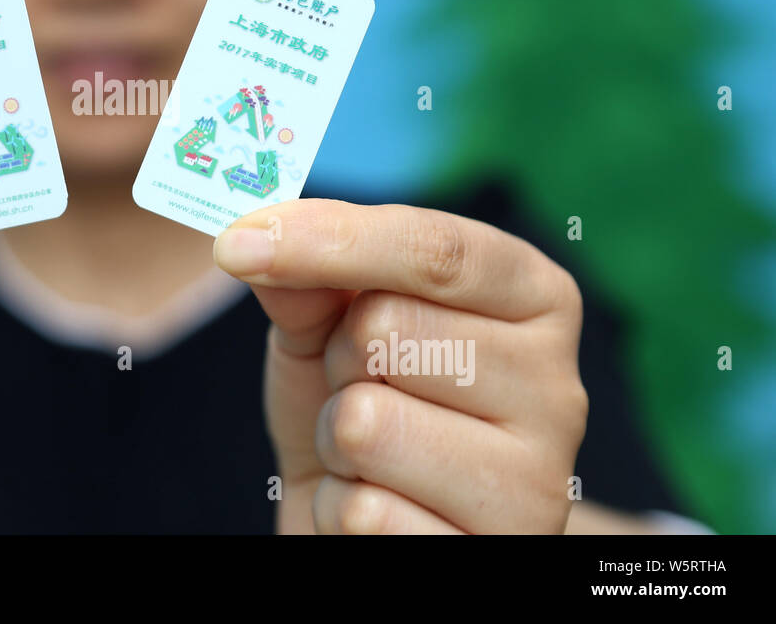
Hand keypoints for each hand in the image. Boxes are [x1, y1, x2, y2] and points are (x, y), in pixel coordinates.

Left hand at [213, 198, 586, 533]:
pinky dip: (340, 510)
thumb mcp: (326, 326)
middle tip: (360, 386)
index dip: (331, 239)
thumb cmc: (362, 401)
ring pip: (365, 424)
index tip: (235, 244)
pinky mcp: (495, 555)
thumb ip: (306, 278)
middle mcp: (558, 387)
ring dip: (333, 439)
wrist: (375, 525)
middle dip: (337, 358)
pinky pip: (363, 514)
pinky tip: (380, 509)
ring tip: (368, 453)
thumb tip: (257, 241)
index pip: (437, 249)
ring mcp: (537, 483)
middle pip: (387, 329)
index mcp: (534, 300)